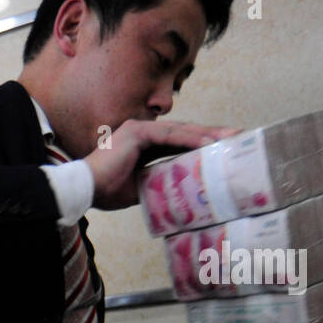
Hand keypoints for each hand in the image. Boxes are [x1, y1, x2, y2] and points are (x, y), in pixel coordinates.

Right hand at [85, 119, 243, 210]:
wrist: (84, 189)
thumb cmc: (105, 192)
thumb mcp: (140, 188)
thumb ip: (158, 183)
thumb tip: (178, 193)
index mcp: (143, 145)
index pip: (179, 143)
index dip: (202, 144)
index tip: (224, 149)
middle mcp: (143, 132)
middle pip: (185, 133)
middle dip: (212, 135)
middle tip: (238, 138)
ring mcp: (140, 129)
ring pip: (181, 131)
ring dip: (208, 134)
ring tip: (231, 139)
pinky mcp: (138, 132)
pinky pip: (170, 135)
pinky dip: (191, 138)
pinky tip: (209, 142)